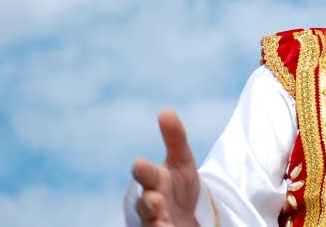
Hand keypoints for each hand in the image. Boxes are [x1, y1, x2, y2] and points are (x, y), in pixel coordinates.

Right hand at [132, 110, 200, 225]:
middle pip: (145, 203)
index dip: (142, 169)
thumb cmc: (178, 184)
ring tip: (165, 226)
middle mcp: (150, 203)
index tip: (140, 163)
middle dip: (149, 202)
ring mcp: (155, 222)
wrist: (185, 215)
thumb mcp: (183, 160)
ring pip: (151, 225)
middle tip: (155, 201)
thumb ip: (175, 138)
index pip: (145, 173)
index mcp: (154, 180)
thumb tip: (165, 111)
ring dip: (156, 225)